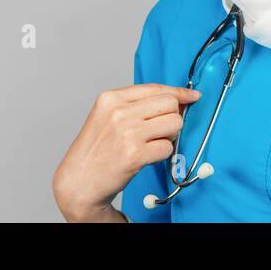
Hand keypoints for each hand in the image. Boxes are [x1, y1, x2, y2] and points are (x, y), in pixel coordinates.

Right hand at [52, 83, 200, 221]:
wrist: (78, 182)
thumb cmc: (96, 150)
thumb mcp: (107, 117)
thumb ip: (137, 104)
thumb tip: (177, 99)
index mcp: (110, 98)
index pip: (156, 88)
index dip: (179, 93)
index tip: (192, 97)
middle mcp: (118, 112)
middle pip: (170, 104)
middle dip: (172, 117)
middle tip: (160, 131)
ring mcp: (127, 133)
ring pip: (174, 124)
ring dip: (169, 136)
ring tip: (151, 144)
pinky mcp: (135, 155)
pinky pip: (168, 148)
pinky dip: (162, 154)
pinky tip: (145, 157)